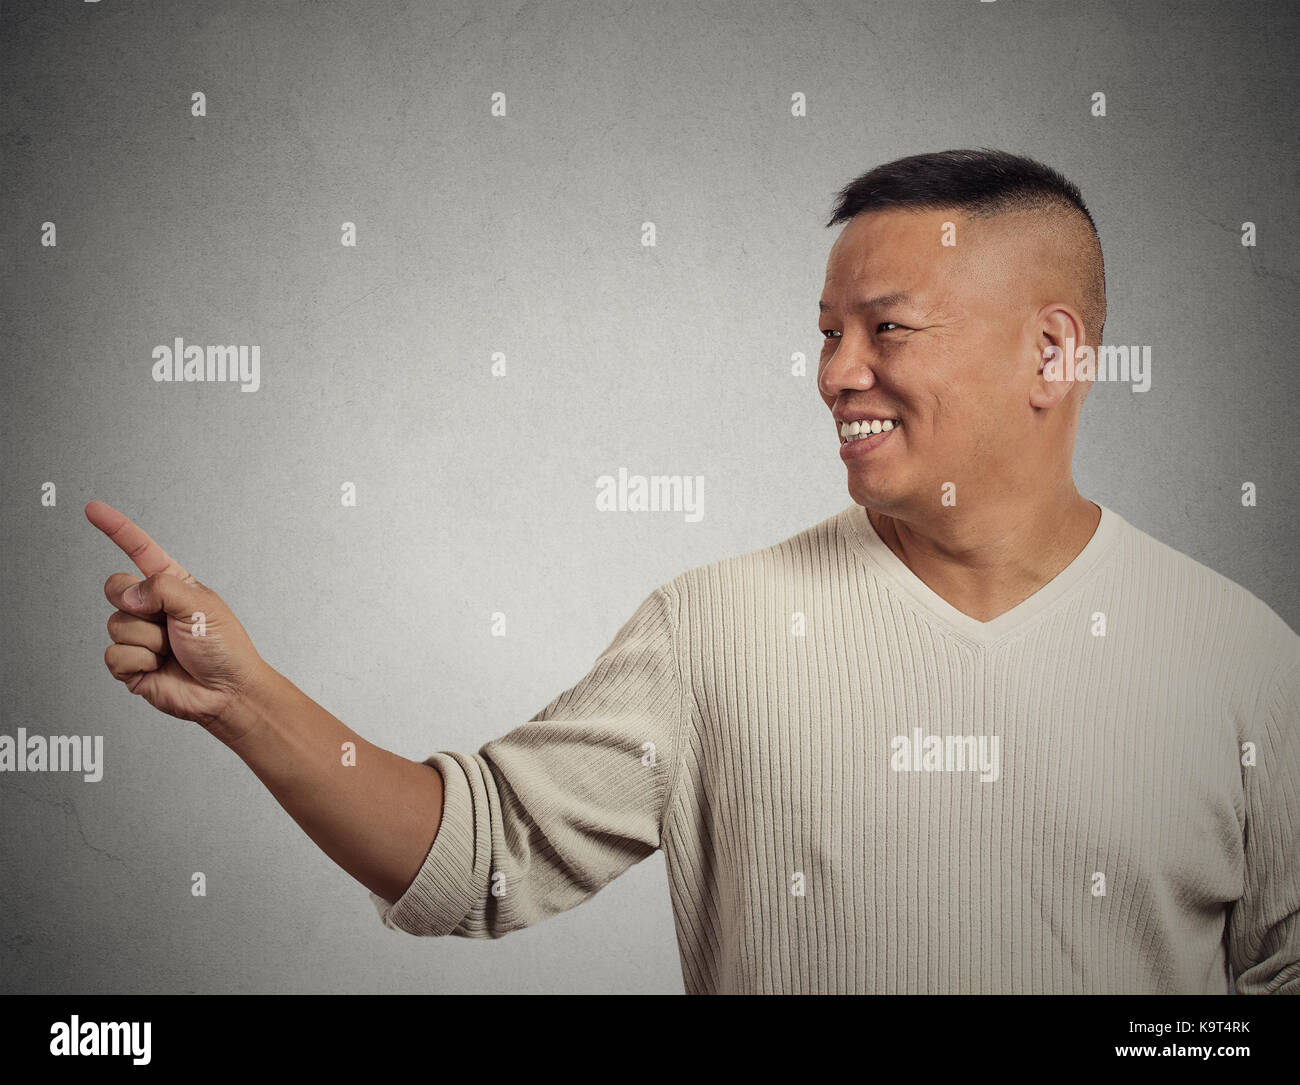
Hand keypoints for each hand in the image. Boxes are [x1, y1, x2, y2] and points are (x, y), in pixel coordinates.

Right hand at [86, 500, 268, 737]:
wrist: (227, 692)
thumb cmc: (225, 648)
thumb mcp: (200, 605)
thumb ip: (162, 588)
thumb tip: (128, 596)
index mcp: (172, 585)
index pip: (139, 550)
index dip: (116, 529)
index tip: (93, 509)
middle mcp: (151, 607)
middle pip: (114, 587)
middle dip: (138, 602)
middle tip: (165, 621)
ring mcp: (139, 636)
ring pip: (115, 623)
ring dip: (148, 640)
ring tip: (172, 649)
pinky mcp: (130, 664)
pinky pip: (114, 655)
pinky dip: (139, 662)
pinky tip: (159, 667)